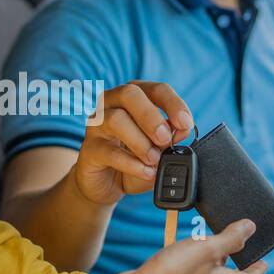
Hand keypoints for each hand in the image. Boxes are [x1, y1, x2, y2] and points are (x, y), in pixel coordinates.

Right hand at [73, 81, 193, 206]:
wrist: (106, 184)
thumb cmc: (133, 159)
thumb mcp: (158, 149)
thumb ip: (170, 138)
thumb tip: (181, 131)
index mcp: (134, 98)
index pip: (156, 89)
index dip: (173, 104)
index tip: (185, 123)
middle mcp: (111, 104)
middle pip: (129, 94)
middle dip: (151, 116)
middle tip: (165, 139)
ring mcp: (96, 125)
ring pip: (115, 119)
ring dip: (140, 141)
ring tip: (154, 159)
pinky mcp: (88, 149)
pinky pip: (108, 150)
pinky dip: (131, 163)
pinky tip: (145, 171)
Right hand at [129, 219, 268, 273]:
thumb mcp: (207, 249)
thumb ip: (231, 238)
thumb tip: (251, 228)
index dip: (259, 269)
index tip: (264, 261)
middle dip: (233, 259)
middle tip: (235, 240)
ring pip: (206, 272)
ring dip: (210, 257)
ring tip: (207, 238)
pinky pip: (187, 272)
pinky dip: (190, 259)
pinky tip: (181, 248)